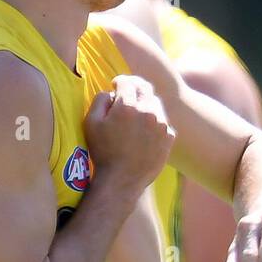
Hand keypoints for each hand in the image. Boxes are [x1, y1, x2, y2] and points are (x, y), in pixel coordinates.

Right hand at [85, 76, 175, 191]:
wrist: (122, 180)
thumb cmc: (103, 152)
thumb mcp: (91, 123)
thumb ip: (100, 100)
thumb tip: (112, 92)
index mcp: (128, 105)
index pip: (127, 81)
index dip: (120, 82)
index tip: (116, 86)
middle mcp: (148, 111)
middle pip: (145, 88)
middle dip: (135, 88)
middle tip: (128, 94)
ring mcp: (162, 124)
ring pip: (156, 104)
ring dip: (146, 105)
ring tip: (136, 115)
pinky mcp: (169, 137)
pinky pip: (163, 122)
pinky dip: (155, 122)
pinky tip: (145, 132)